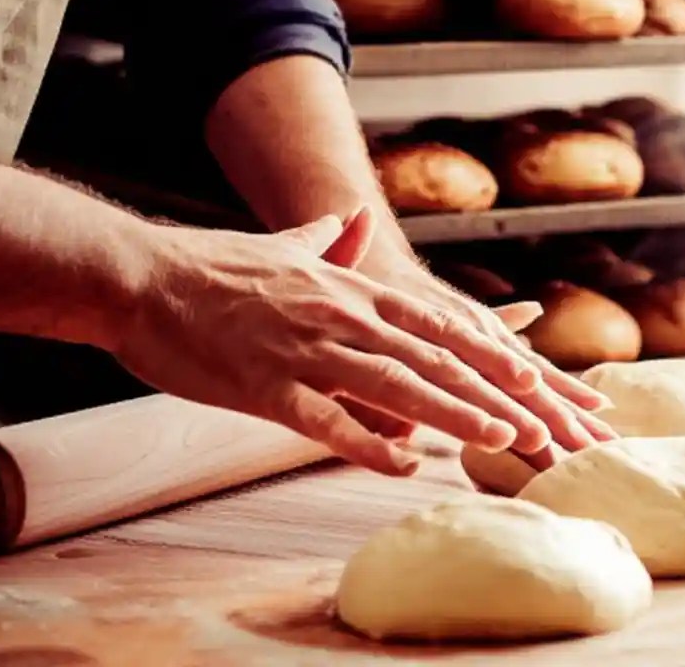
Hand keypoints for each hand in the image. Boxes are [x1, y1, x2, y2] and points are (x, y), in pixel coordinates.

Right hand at [112, 209, 581, 474]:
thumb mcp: (284, 246)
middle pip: (433, 358)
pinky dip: (370, 443)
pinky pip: (327, 420)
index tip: (534, 375)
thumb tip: (356, 217)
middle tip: (542, 423)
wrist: (141, 277)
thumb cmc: (212, 266)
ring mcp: (307, 351)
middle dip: (492, 391)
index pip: (436, 324)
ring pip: (396, 385)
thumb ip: (328, 235)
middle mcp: (342, 317)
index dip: (488, 350)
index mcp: (350, 291)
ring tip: (502, 439)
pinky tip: (407, 466)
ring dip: (454, 414)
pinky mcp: (267, 386)